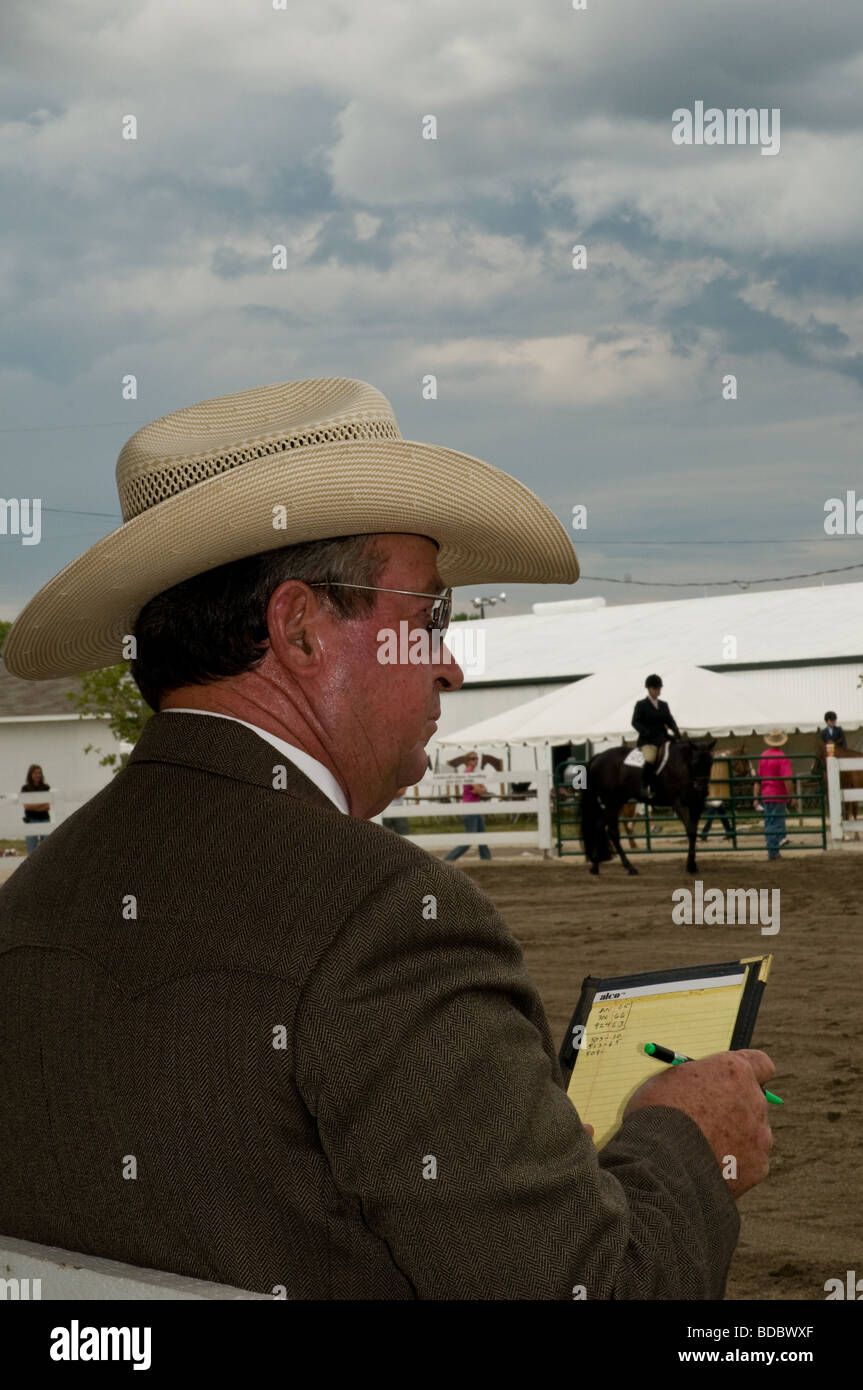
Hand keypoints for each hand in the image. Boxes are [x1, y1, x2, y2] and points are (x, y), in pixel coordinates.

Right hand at [623, 1048, 774, 1197]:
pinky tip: (706, 1168)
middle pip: (753, 1101)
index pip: (761, 1063)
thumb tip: (703, 1084)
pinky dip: (731, 1165)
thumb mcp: (671, 1079)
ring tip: (700, 1150)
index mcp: (734, 1071)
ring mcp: (760, 1136)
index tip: (733, 1082)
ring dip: (733, 1138)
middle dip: (735, 1108)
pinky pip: (747, 1162)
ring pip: (752, 1134)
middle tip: (708, 1120)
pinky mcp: (758, 1167)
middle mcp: (754, 1100)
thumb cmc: (657, 1113)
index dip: (748, 1072)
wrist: (659, 1162)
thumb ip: (697, 1079)